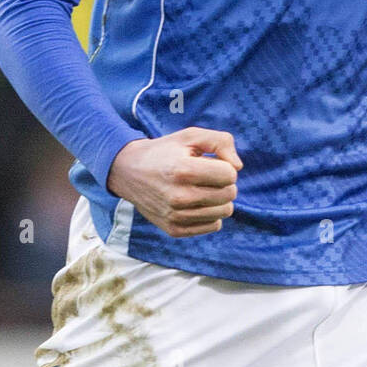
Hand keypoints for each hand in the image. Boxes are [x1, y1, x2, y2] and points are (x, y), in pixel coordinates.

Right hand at [106, 126, 241, 237]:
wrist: (128, 172)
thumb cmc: (165, 152)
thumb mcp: (191, 136)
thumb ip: (221, 142)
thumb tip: (238, 167)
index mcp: (183, 170)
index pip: (230, 175)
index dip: (225, 166)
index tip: (210, 162)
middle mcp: (179, 197)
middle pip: (229, 194)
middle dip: (224, 182)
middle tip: (206, 176)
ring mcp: (176, 216)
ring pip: (224, 212)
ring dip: (219, 199)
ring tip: (201, 188)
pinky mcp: (175, 230)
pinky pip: (213, 226)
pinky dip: (210, 213)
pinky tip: (196, 202)